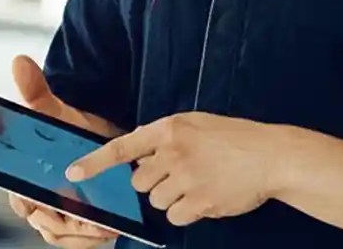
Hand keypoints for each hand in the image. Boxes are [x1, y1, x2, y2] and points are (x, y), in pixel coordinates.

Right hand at [8, 55, 120, 246]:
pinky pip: (81, 239)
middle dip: (65, 225)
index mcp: (24, 176)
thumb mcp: (55, 110)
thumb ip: (36, 90)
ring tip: (103, 227)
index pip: (20, 199)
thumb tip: (19, 62)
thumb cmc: (70, 127)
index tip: (45, 206)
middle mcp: (39, 197)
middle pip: (44, 222)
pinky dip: (93, 237)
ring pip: (63, 236)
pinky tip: (110, 229)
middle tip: (88, 220)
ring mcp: (60, 210)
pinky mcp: (80, 219)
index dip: (30, 206)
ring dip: (83, 235)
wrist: (100, 136)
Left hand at [67, 112, 275, 227]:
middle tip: (179, 174)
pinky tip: (207, 197)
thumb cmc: (233, 139)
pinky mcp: (200, 202)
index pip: (122, 147)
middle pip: (139, 182)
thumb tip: (141, 161)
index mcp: (169, 130)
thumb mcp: (195, 125)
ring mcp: (187, 179)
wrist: (270, 156)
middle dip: (153, 183)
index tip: (72, 174)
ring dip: (173, 199)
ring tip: (198, 184)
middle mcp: (173, 153)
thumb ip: (165, 139)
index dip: (94, 163)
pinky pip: (176, 217)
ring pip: (156, 201)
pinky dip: (188, 212)